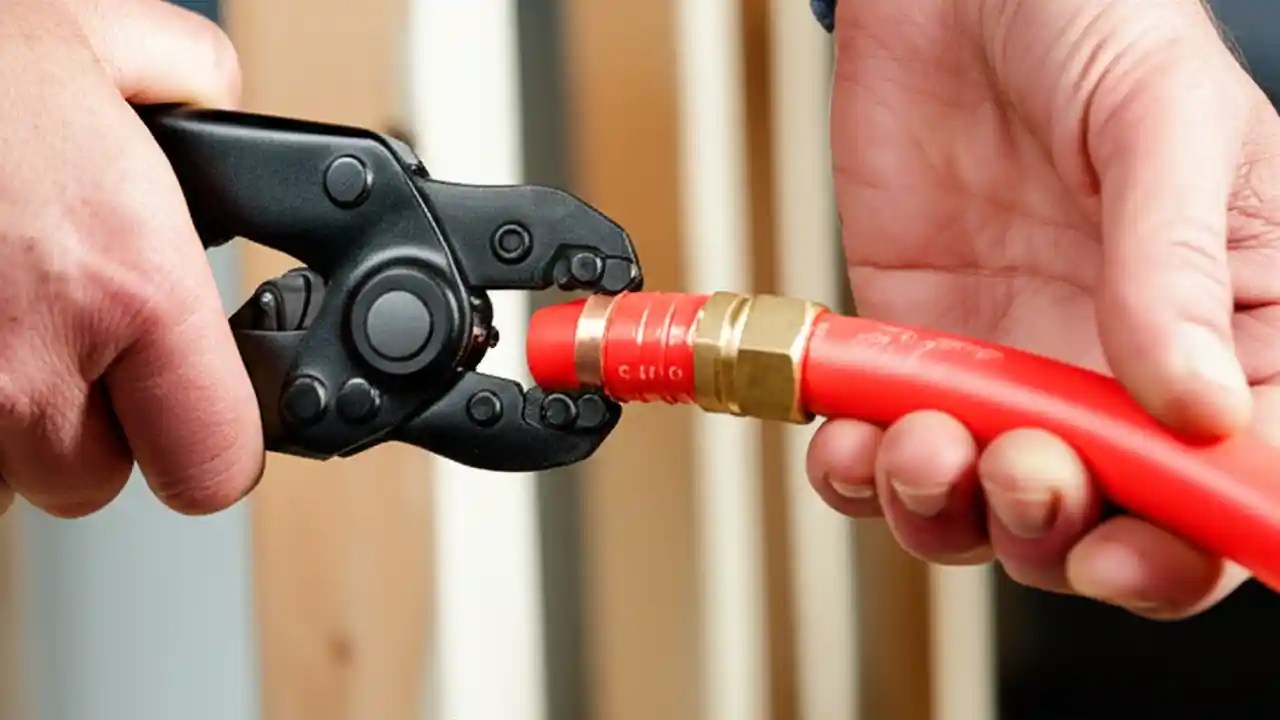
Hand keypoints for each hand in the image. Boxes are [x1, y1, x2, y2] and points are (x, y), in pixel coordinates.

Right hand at [0, 0, 261, 517]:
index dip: (217, 445)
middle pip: (97, 475)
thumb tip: (220, 113)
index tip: (206, 416)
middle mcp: (34, 365)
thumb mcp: (105, 41)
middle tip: (78, 331)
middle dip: (99, 418)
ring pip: (12, 471)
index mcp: (130, 285)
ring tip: (8, 312)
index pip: (214, 465)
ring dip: (17, 415)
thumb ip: (199, 91)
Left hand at [809, 0, 1279, 617]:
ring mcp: (1007, 372)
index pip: (1229, 484)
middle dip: (1055, 531)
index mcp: (1227, 332)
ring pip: (981, 512)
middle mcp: (1112, 373)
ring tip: (924, 444)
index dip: (1188, 548)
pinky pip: (882, 452)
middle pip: (1102, 525)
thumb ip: (1174, 264)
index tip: (1132, 550)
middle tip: (1024, 472)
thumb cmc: (1092, 23)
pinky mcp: (911, 354)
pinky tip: (849, 443)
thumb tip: (1194, 406)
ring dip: (948, 513)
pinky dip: (859, 475)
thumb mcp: (1163, 124)